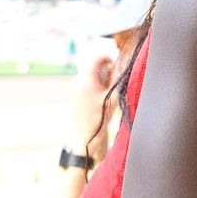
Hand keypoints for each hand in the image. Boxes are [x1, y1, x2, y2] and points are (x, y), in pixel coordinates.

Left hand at [69, 41, 120, 158]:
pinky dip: (92, 89)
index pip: (97, 59)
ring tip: (106, 95)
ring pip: (88, 77)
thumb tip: (124, 65)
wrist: (85, 139)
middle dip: (104, 72)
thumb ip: (119, 78)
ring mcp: (73, 89)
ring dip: (98, 81)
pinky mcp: (72, 97)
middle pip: (93, 68)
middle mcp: (77, 81)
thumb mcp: (114, 97)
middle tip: (113, 83)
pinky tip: (98, 102)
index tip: (116, 66)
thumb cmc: (100, 119)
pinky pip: (83, 86)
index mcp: (87, 79)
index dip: (108, 59)